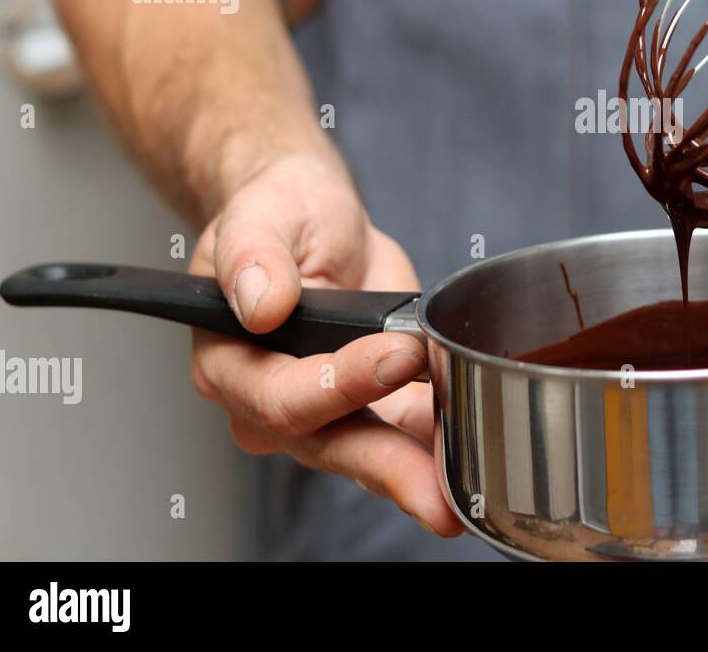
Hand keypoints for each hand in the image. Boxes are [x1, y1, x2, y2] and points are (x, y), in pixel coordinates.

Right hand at [188, 153, 462, 536]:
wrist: (312, 218)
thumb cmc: (279, 215)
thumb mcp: (260, 216)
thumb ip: (253, 256)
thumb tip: (262, 302)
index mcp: (230, 363)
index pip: (283, 394)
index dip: (341, 383)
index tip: (399, 355)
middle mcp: (271, 403)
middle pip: (331, 445)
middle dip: (389, 470)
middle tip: (437, 493)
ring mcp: (324, 414)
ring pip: (373, 454)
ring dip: (421, 475)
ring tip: (468, 493)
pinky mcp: (373, 408)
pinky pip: (405, 437)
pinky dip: (439, 448)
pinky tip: (476, 459)